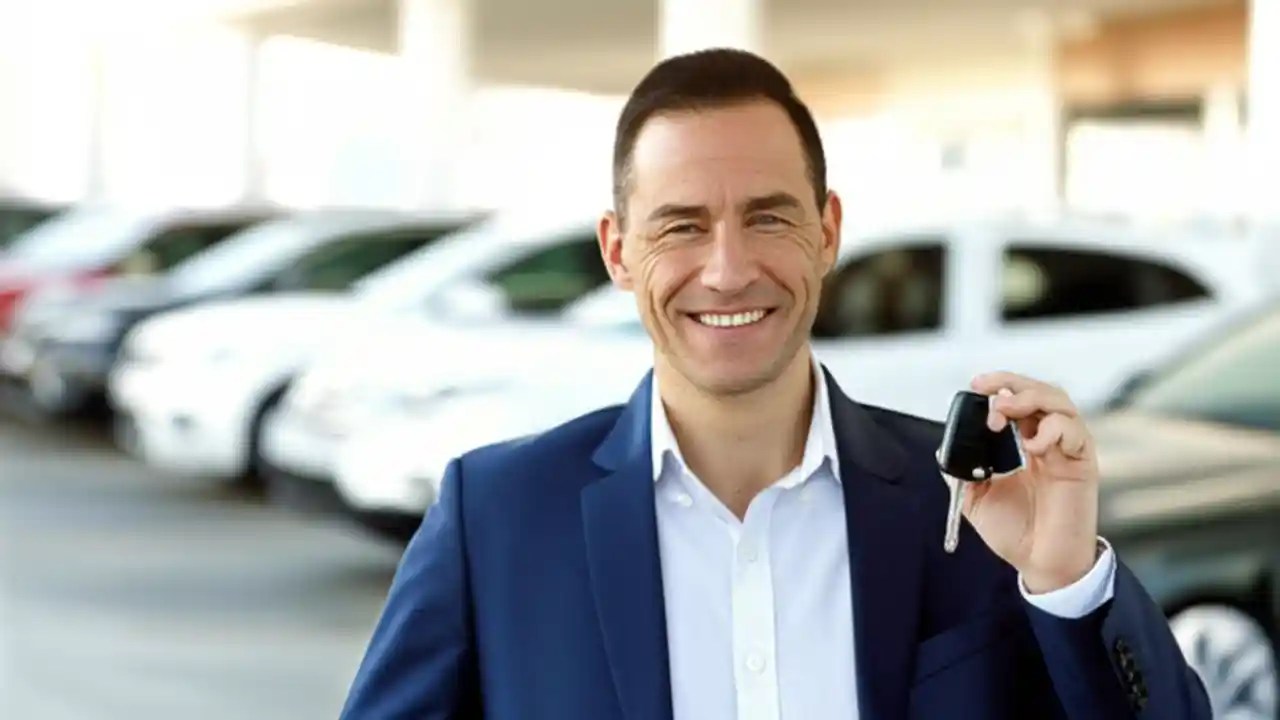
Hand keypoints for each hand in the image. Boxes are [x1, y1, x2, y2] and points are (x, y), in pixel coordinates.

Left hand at [963, 371, 1099, 592]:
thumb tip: (948, 448)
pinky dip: (1052, 429)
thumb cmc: (1015, 533)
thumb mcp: (975, 498)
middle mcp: (1048, 442)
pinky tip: (1032, 444)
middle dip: (1014, 384)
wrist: (1040, 564)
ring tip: (1007, 410)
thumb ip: (961, 470)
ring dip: (1031, 398)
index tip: (977, 385)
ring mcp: (1067, 451)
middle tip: (990, 391)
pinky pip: (1075, 433)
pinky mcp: (1083, 465)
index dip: (1001, 386)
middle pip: (1041, 392)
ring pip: (1060, 403)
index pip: (1018, 399)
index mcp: (1023, 444)